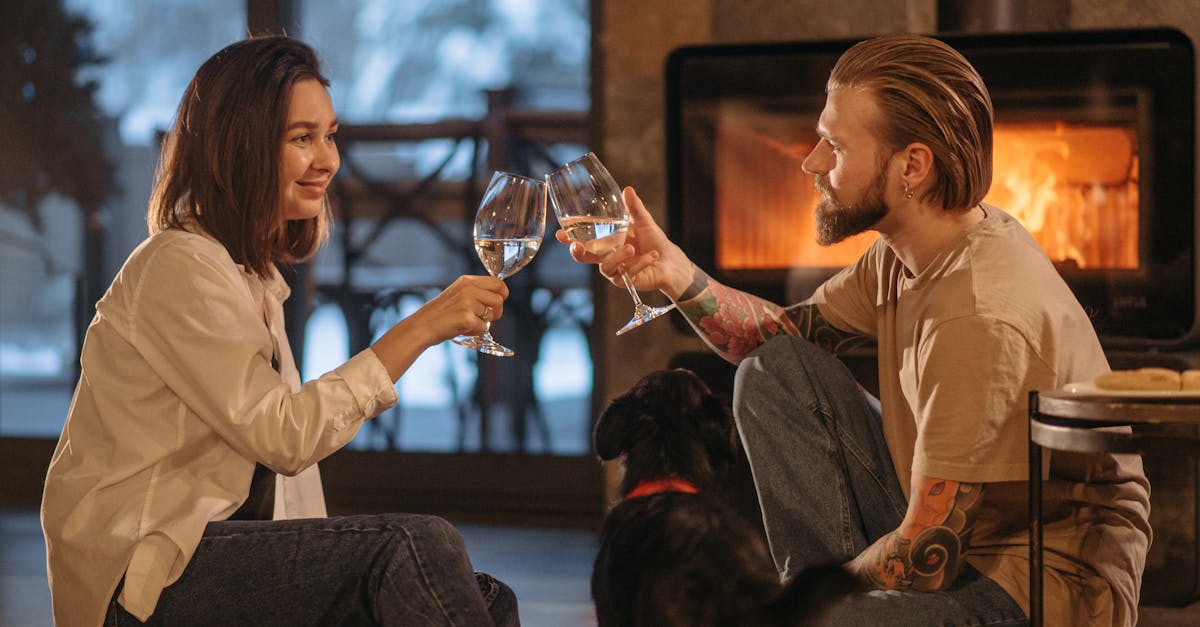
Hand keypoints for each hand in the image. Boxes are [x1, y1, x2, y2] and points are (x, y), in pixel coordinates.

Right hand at [412, 275, 508, 343]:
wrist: (422, 326)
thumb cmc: (439, 313)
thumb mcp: (457, 293)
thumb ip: (475, 292)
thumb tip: (497, 297)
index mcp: (467, 281)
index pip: (497, 282)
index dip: (502, 293)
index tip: (499, 301)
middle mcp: (469, 289)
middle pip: (499, 299)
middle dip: (497, 311)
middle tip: (486, 317)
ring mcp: (468, 303)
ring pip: (492, 315)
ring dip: (483, 322)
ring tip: (467, 322)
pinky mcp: (467, 319)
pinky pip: (483, 328)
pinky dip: (475, 332)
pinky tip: (462, 329)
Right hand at [555, 186, 693, 299]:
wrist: (670, 260)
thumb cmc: (653, 240)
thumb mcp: (643, 221)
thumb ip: (634, 208)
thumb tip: (627, 190)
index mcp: (606, 240)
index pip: (582, 239)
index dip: (568, 237)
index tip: (560, 233)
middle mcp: (606, 256)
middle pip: (583, 257)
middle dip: (576, 252)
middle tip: (577, 246)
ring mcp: (615, 269)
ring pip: (604, 267)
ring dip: (616, 257)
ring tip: (631, 248)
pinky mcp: (625, 281)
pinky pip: (625, 274)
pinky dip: (639, 263)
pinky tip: (652, 256)